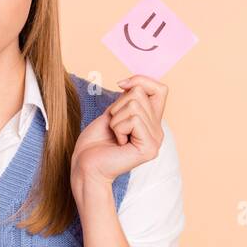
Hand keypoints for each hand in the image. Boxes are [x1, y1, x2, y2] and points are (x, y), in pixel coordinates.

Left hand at [70, 75, 168, 193]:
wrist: (85, 166)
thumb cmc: (95, 142)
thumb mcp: (113, 112)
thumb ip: (128, 98)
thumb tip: (133, 83)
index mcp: (151, 122)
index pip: (160, 89)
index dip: (141, 80)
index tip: (121, 85)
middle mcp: (158, 131)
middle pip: (140, 93)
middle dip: (117, 106)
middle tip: (113, 128)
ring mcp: (156, 140)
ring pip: (135, 105)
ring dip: (116, 119)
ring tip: (115, 136)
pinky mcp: (150, 148)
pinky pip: (134, 120)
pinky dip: (118, 128)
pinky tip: (118, 143)